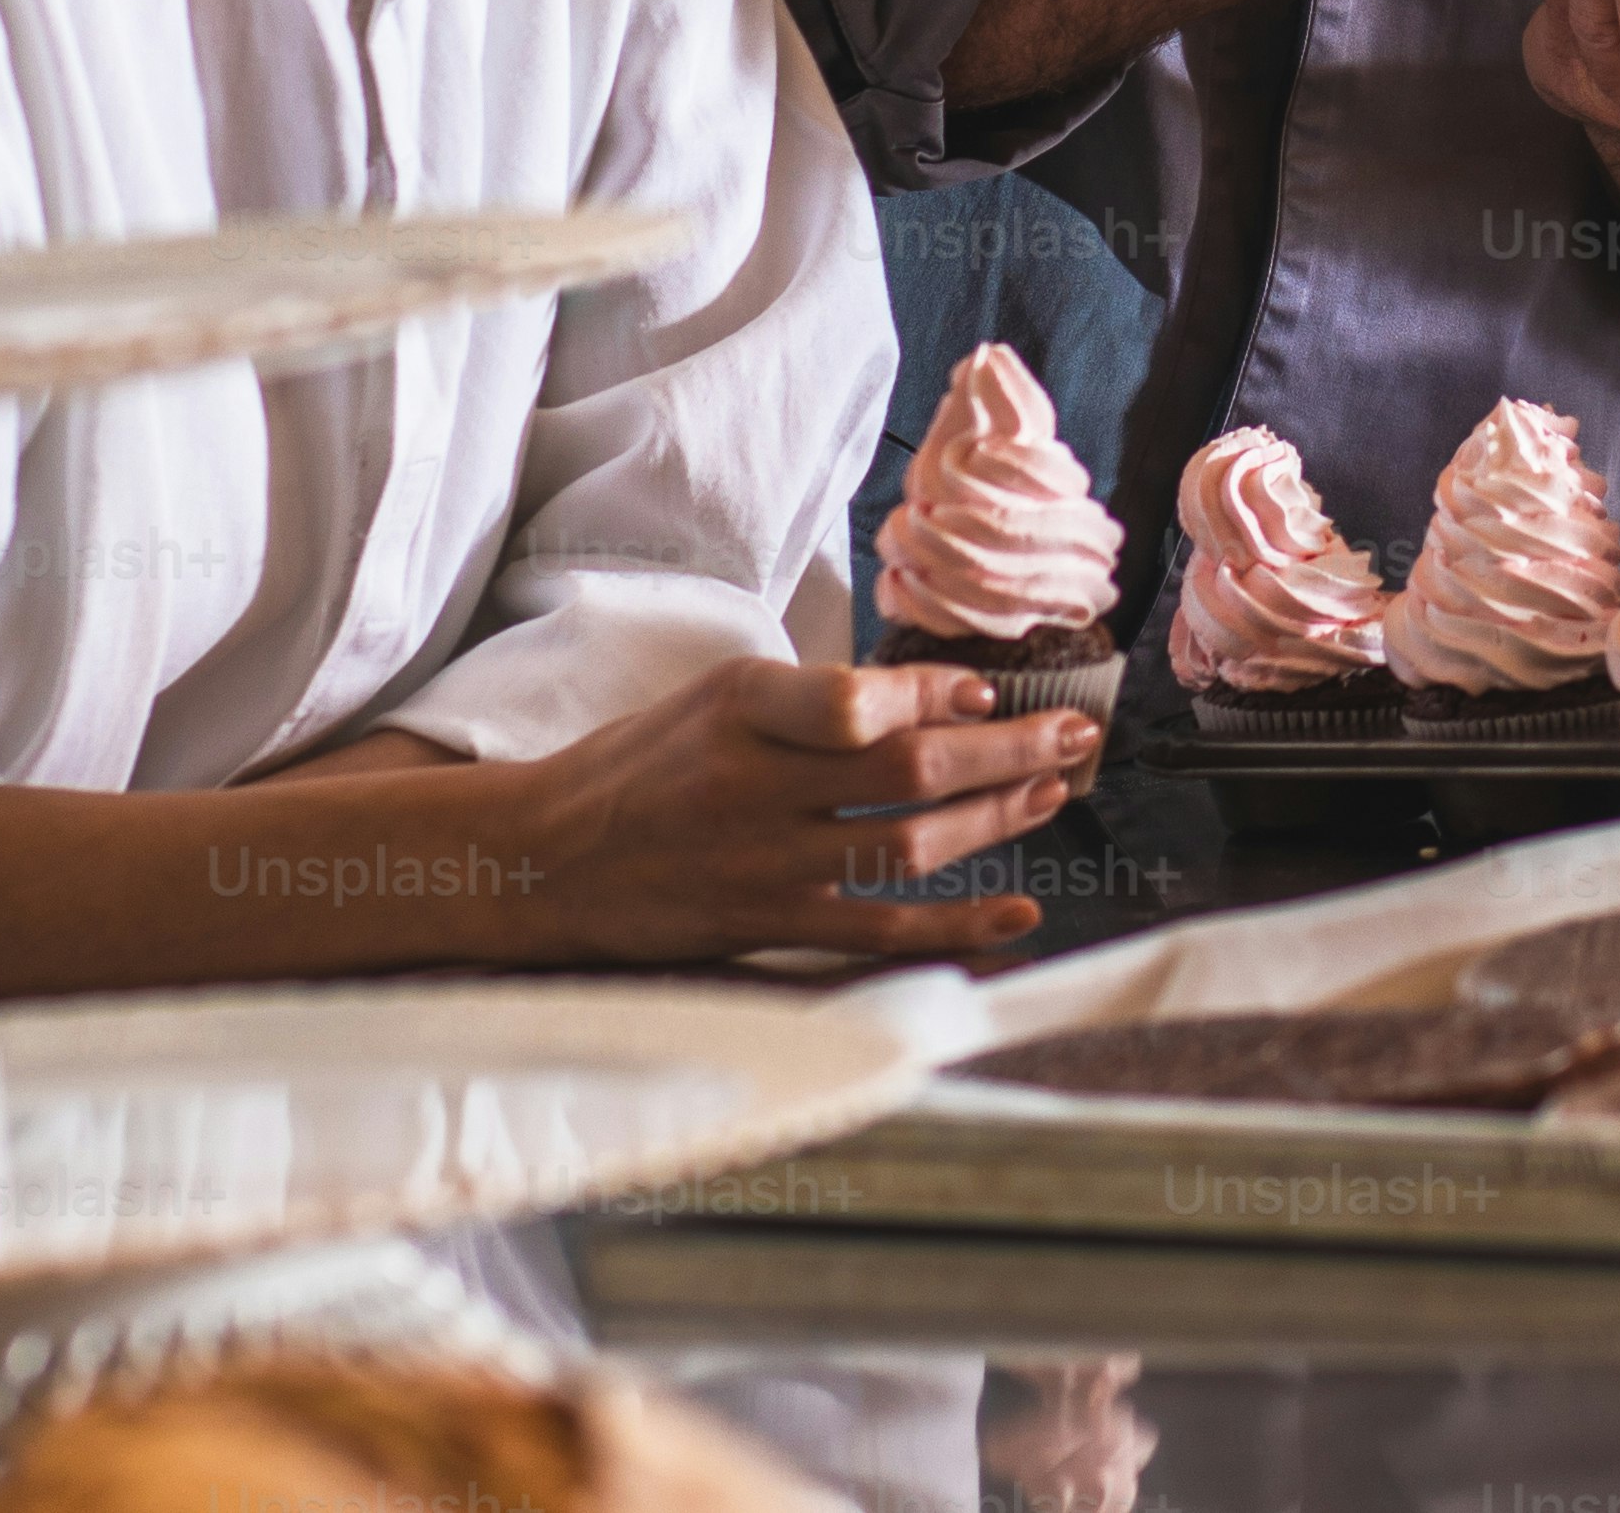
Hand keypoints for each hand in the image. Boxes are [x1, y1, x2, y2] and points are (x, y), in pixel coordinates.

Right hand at [481, 656, 1091, 962]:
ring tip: (1052, 792)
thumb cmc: (641, 764)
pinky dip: (955, 927)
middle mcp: (754, 786)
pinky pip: (879, 933)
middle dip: (1004, 750)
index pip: (858, 700)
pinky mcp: (767, 927)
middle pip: (905, 770)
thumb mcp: (715, 695)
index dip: (935, 696)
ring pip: (906, 847)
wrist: (546, 860)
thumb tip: (931, 698)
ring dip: (995, 822)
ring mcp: (763, 865)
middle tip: (1073, 733)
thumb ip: (811, 696)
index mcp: (739, 709)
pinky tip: (1017, 913)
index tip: (986, 685)